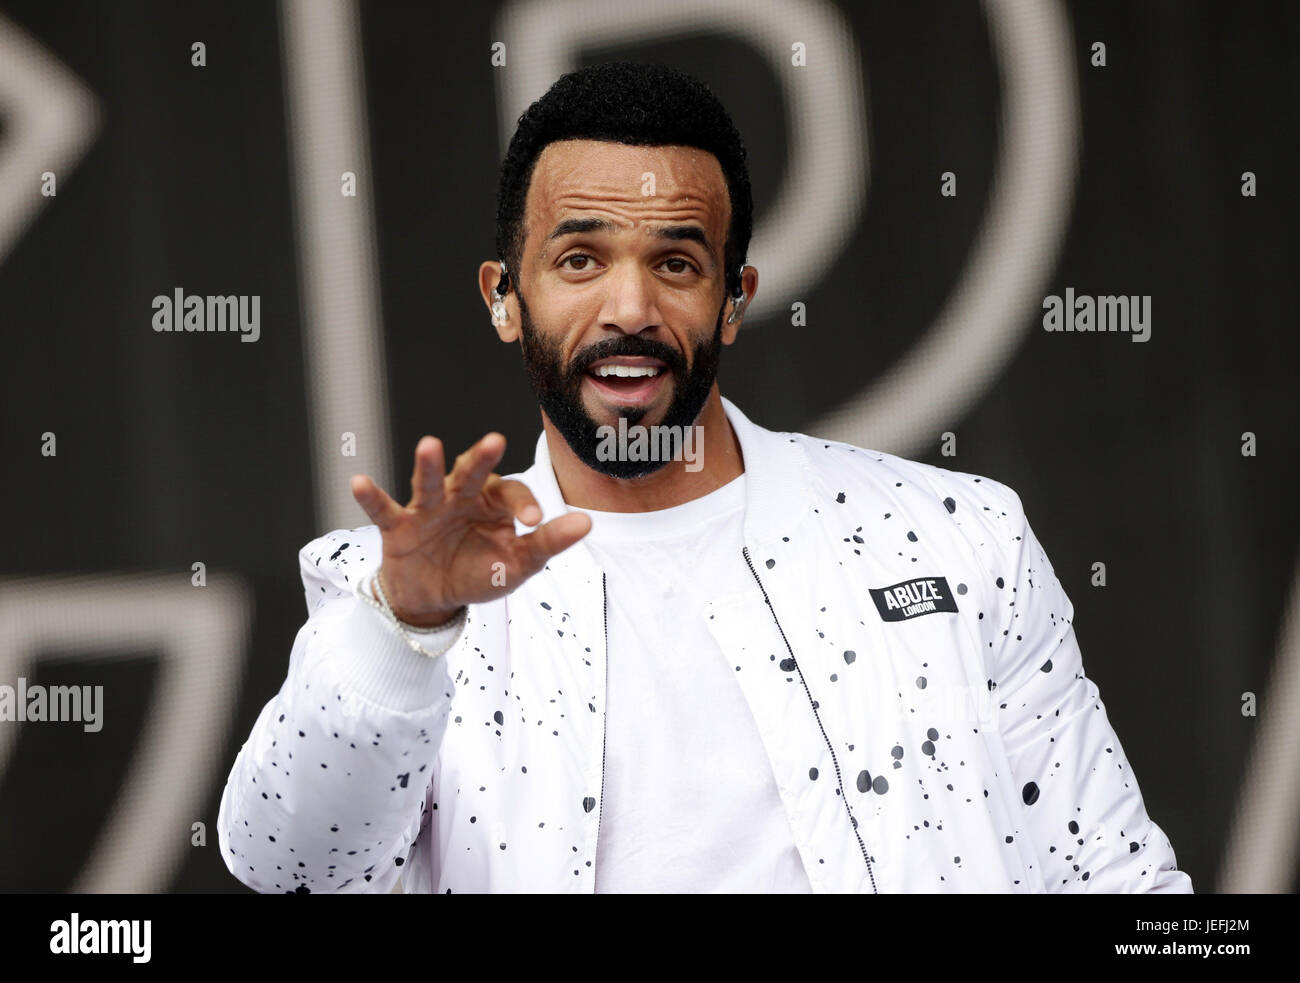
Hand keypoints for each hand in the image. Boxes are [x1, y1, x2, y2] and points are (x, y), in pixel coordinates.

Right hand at [350, 433, 590, 626]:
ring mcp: (428, 509)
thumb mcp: (518, 564)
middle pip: (472, 474)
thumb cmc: (478, 573)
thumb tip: (587, 522)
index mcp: (493, 503)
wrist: (433, 599)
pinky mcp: (398, 526)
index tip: (532, 524)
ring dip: (429, 465)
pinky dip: (371, 496)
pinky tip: (358, 482)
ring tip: (429, 445)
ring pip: (430, 483)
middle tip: (495, 441)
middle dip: (482, 459)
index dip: (524, 506)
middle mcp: (461, 497)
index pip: (512, 494)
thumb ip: (548, 542)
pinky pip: (383, 508)